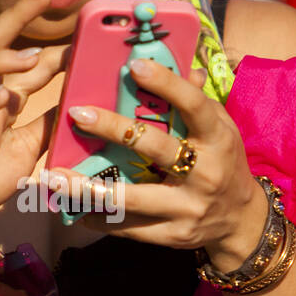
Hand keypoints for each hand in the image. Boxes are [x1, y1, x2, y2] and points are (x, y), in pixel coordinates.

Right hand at [0, 0, 69, 246]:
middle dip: (17, 17)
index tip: (82, 28)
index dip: (54, 44)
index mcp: (3, 100)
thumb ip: (50, 121)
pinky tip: (5, 97)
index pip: (27, 61)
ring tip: (32, 54)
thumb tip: (80, 99)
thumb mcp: (32, 146)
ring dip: (2, 59)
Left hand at [47, 59, 262, 257]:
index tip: (134, 66)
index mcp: (218, 139)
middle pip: (155, 149)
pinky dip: (98, 217)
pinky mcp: (173, 235)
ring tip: (54, 177)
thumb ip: (197, 101)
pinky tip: (73, 207)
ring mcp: (188, 207)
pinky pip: (130, 228)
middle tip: (78, 115)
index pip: (194, 105)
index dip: (167, 84)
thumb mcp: (220, 129)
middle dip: (114, 130)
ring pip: (132, 198)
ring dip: (88, 188)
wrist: (241, 220)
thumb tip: (180, 61)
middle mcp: (204, 173)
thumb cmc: (223, 162)